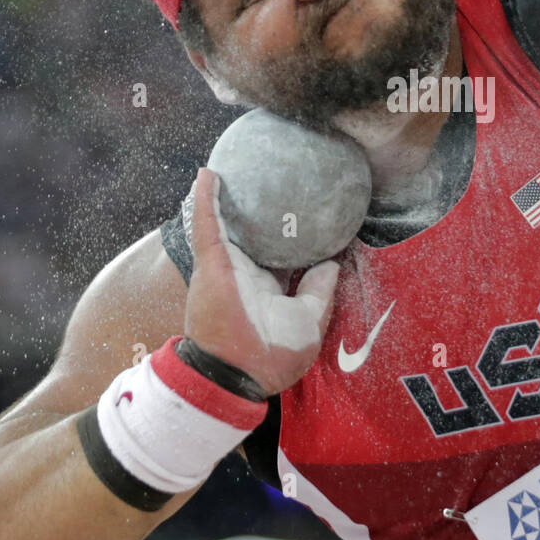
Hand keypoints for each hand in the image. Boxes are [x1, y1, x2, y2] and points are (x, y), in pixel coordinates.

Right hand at [183, 168, 339, 394]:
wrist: (237, 373)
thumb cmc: (273, 356)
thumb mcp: (309, 321)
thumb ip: (320, 290)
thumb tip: (332, 261)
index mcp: (268, 289)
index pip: (281, 255)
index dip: (292, 236)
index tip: (309, 214)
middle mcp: (246, 273)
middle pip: (254, 234)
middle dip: (262, 210)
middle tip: (277, 179)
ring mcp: (227, 265)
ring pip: (228, 222)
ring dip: (230, 196)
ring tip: (239, 166)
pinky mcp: (213, 261)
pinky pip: (207, 223)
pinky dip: (207, 198)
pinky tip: (209, 173)